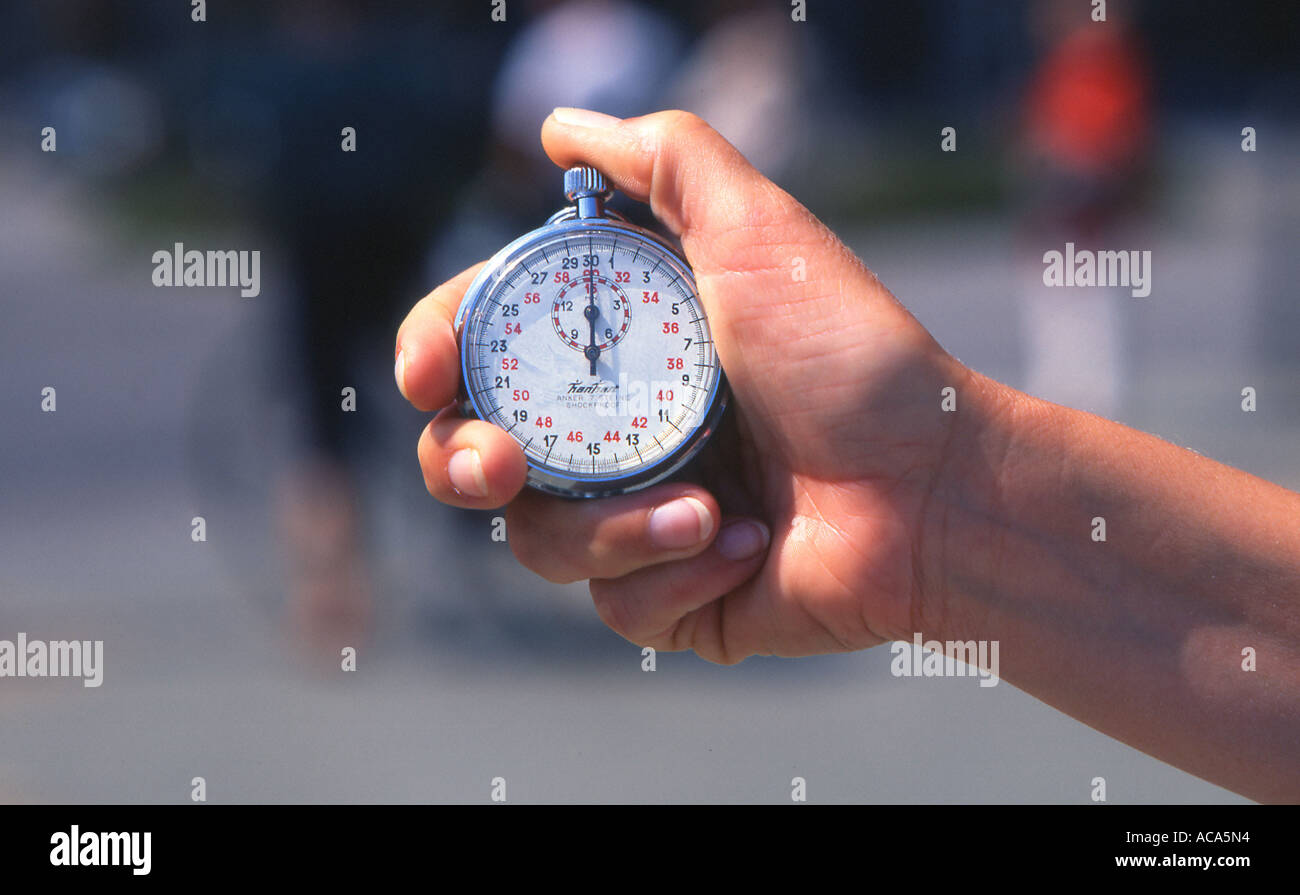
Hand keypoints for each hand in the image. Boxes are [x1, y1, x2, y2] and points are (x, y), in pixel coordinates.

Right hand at [395, 108, 970, 662]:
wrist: (933, 490)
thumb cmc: (850, 357)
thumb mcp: (757, 232)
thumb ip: (664, 162)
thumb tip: (562, 122)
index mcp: (619, 350)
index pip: (486, 349)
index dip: (434, 354)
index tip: (426, 370)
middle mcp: (617, 434)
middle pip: (476, 456)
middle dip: (466, 462)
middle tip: (500, 465)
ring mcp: (640, 520)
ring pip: (543, 543)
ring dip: (616, 527)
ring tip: (710, 510)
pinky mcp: (671, 599)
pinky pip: (617, 605)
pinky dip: (673, 579)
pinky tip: (744, 548)